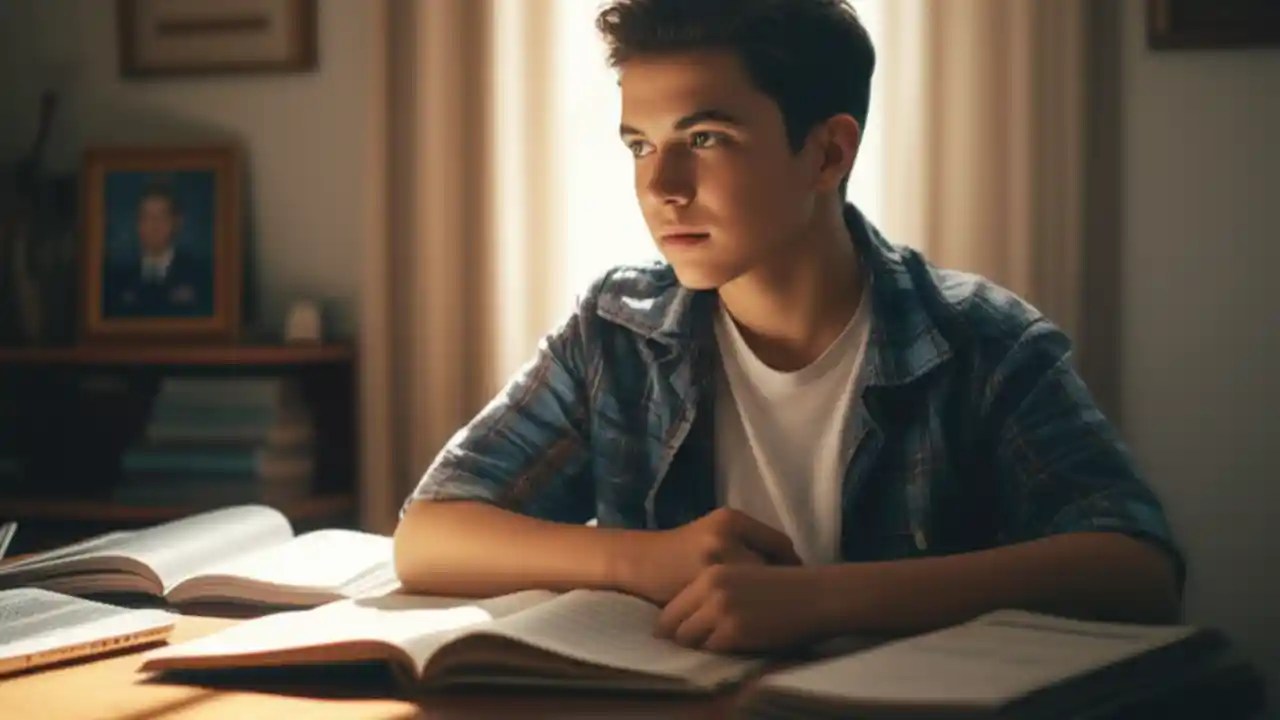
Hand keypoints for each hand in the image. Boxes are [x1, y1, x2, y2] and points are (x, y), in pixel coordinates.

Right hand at [618, 508, 801, 604]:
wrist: (638, 562)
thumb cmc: (679, 551)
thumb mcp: (714, 535)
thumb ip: (745, 544)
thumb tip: (786, 565)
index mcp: (732, 519)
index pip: (780, 544)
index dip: (791, 564)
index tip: (792, 580)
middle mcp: (726, 534)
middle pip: (773, 565)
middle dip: (778, 583)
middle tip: (782, 599)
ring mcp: (714, 559)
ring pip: (756, 586)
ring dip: (764, 599)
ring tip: (767, 609)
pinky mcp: (703, 584)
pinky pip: (736, 602)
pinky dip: (745, 610)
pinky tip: (745, 616)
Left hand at [655, 564, 829, 652]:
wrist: (815, 595)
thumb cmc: (783, 584)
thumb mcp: (740, 574)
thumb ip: (713, 590)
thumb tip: (688, 615)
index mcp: (710, 572)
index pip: (672, 606)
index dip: (674, 624)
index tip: (683, 633)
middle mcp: (710, 588)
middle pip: (672, 624)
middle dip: (682, 636)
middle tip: (699, 642)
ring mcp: (720, 609)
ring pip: (688, 639)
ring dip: (700, 644)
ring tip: (719, 642)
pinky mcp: (733, 630)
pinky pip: (712, 649)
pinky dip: (720, 651)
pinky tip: (736, 644)